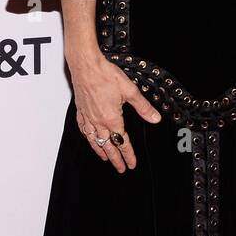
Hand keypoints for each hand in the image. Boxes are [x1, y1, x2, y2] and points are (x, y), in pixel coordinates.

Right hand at [67, 49, 160, 171]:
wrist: (86, 66)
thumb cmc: (106, 76)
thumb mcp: (130, 91)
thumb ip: (143, 108)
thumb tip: (155, 119)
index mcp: (112, 119)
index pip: (122, 142)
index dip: (128, 155)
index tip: (131, 164)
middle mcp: (98, 121)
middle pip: (108, 145)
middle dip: (115, 159)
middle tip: (120, 168)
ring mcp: (88, 117)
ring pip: (94, 140)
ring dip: (101, 151)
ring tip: (105, 159)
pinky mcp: (80, 111)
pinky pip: (84, 130)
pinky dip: (89, 138)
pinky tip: (91, 140)